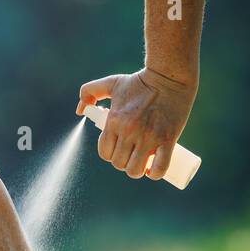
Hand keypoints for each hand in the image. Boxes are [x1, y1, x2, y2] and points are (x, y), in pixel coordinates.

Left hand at [76, 68, 196, 180]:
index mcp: (114, 121)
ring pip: (135, 169)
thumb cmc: (140, 82)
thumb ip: (90, 91)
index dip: (110, 154)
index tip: (118, 149)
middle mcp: (129, 131)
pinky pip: (159, 168)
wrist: (169, 76)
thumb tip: (80, 110)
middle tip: (131, 155)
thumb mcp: (112, 83)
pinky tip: (153, 171)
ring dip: (137, 171)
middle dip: (123, 163)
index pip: (105, 152)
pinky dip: (155, 174)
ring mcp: (149, 137)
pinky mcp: (168, 139)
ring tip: (142, 164)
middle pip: (119, 163)